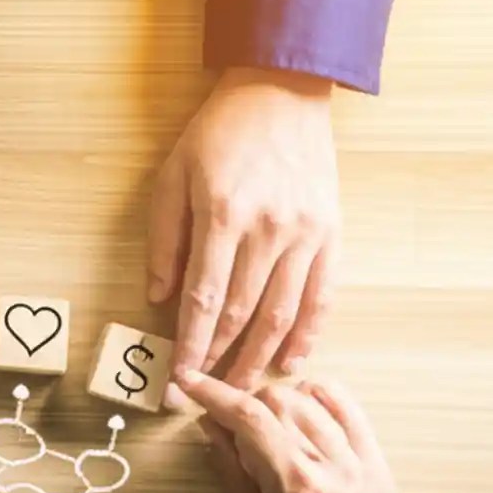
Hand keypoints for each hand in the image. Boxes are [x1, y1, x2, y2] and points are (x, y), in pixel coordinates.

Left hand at [149, 67, 339, 405]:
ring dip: (260, 361)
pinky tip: (292, 362)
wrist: (282, 91)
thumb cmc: (219, 135)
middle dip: (219, 365)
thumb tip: (160, 299)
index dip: (189, 349)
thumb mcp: (173, 177)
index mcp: (222, 217)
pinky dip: (308, 335)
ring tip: (243, 392)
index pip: (202, 301)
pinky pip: (321, 296)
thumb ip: (166, 241)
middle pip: (240, 316)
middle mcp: (268, 231)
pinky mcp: (331, 234)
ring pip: (281, 315)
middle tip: (203, 401)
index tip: (176, 384)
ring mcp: (305, 235)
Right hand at [177, 370, 441, 492]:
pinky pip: (349, 408)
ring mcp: (359, 459)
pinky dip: (320, 396)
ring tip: (263, 425)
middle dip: (243, 402)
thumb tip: (210, 433)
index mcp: (295, 487)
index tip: (189, 382)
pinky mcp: (378, 461)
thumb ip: (234, 480)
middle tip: (228, 428)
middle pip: (277, 399)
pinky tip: (302, 407)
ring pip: (310, 397)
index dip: (213, 393)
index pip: (248, 418)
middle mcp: (329, 464)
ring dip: (276, 399)